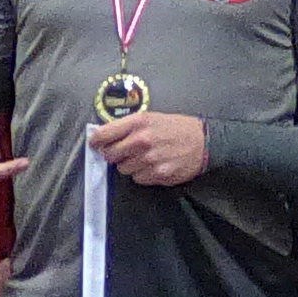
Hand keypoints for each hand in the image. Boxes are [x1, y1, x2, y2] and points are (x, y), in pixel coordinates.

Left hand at [85, 109, 213, 187]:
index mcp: (138, 122)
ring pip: (123, 169)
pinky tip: (154, 165)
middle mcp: (141, 140)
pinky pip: (138, 178)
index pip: (105, 134)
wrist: (203, 142)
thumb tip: (105, 135)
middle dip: (114, 154)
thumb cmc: (176, 127)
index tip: (94, 144)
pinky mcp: (157, 174)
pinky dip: (142, 174)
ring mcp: (149, 159)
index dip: (96, 141)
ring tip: (145, 157)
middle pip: (110, 155)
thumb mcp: (152, 117)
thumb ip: (129, 126)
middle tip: (124, 151)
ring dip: (130, 165)